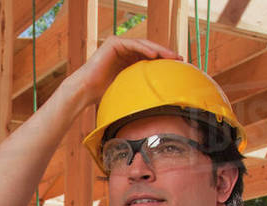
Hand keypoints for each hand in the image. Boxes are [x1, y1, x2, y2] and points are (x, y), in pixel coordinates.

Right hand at [66, 36, 180, 103]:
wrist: (86, 91)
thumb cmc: (104, 94)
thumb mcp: (128, 89)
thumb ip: (141, 87)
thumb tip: (158, 101)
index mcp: (129, 59)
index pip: (150, 56)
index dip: (164, 60)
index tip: (178, 66)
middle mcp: (125, 49)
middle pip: (149, 49)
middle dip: (165, 53)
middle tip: (180, 58)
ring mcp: (119, 44)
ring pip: (143, 45)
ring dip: (159, 50)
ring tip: (170, 56)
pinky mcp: (114, 43)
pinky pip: (133, 44)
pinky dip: (144, 48)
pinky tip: (155, 55)